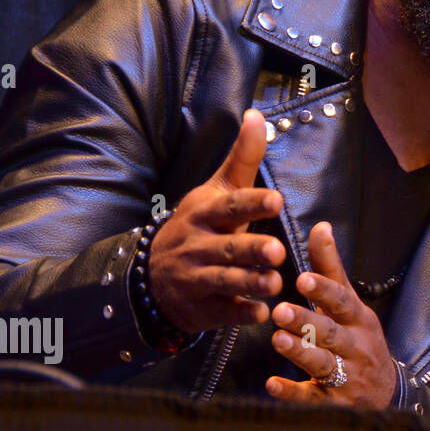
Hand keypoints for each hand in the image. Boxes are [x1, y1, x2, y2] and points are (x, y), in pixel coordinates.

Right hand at [148, 109, 286, 332]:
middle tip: (276, 251)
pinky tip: (261, 315)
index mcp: (206, 213)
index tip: (276, 199)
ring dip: (250, 283)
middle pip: (228, 248)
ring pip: (225, 281)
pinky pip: (223, 313)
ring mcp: (198, 278)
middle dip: (251, 250)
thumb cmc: (200, 225)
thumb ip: (242, 158)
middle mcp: (199, 245)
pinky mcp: (202, 308)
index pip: (231, 206)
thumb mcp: (217, 190)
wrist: (152, 276)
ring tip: (274, 283)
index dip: (253, 203)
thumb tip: (257, 115)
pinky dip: (241, 314)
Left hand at [266, 221, 398, 407]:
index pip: (343, 302)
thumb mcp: (351, 304)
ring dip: (300, 352)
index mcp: (359, 320)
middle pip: (331, 333)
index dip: (324, 291)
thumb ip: (332, 268)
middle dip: (307, 322)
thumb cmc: (360, 340)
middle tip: (281, 310)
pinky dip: (292, 392)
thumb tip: (321, 226)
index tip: (303, 279)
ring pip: (323, 364)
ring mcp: (347, 376)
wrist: (386, 394)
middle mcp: (356, 347)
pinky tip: (272, 384)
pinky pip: (312, 398)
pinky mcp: (333, 402)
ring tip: (278, 340)